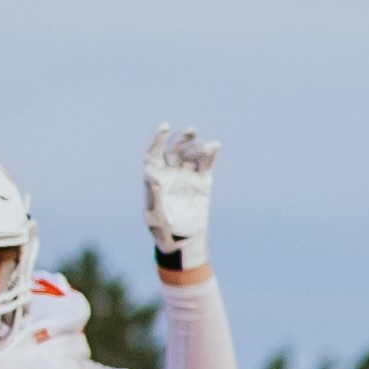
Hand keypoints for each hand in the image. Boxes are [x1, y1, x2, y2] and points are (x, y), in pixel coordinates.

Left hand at [145, 126, 218, 268]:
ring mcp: (186, 176)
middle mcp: (170, 172)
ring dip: (198, 147)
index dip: (157, 139)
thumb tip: (153, 176)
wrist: (183, 241)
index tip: (164, 127)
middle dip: (182, 138)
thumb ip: (154, 197)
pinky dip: (211, 155)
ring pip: (192, 155)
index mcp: (155, 177)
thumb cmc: (163, 231)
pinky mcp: (202, 182)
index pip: (154, 153)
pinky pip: (206, 165)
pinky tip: (215, 146)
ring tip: (207, 146)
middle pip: (174, 149)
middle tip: (192, 130)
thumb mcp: (155, 217)